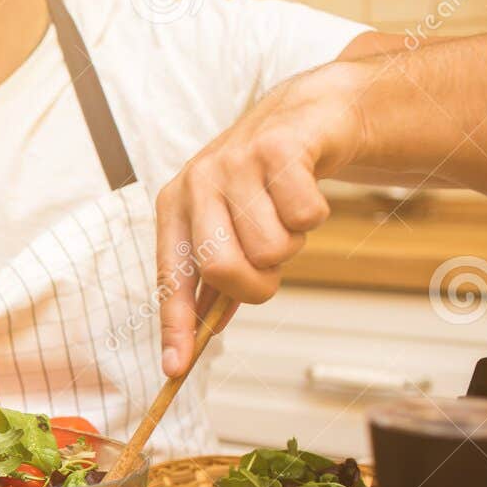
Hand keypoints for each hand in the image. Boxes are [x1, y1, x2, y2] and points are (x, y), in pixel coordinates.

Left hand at [155, 62, 365, 375]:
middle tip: (270, 270)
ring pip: (272, 248)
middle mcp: (196, 183)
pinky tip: (304, 190)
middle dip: (256, 286)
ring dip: (292, 243)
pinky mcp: (277, 148)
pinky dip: (315, 215)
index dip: (174, 324)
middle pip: (222, 268)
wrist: (306, 118)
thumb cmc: (262, 186)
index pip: (171, 276)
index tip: (175, 368)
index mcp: (174, 207)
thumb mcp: (228, 226)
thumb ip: (213, 281)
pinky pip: (306, 216)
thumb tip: (197, 339)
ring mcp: (234, 162)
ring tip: (284, 214)